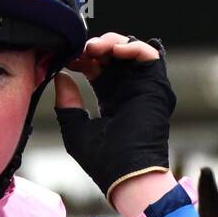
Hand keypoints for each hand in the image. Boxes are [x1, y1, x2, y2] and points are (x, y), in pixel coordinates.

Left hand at [53, 32, 175, 202]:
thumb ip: (67, 104)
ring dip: (111, 42)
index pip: (97, 68)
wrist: (126, 174)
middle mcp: (128, 90)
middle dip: (95, 47)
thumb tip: (61, 77)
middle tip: (81, 50)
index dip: (82, 59)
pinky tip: (114, 51)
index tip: (67, 58)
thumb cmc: (102, 160)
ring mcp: (142, 87)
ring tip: (95, 48)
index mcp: (111, 99)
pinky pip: (149, 55)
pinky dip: (132, 46)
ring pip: (130, 50)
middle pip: (113, 55)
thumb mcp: (75, 129)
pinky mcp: (155, 86)